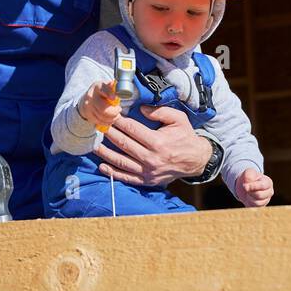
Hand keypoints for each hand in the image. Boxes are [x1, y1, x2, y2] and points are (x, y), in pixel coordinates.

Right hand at [79, 78, 120, 126]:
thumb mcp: (107, 86)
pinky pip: (100, 122)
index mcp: (97, 86)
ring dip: (113, 118)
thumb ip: (112, 86)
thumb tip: (114, 84)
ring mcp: (88, 106)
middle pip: (103, 109)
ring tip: (116, 115)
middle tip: (119, 110)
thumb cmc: (102, 92)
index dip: (109, 94)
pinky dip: (108, 122)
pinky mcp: (88, 115)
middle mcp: (91, 96)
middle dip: (114, 112)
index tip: (114, 98)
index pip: (103, 89)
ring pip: (103, 117)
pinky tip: (111, 119)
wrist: (88, 99)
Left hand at [94, 105, 211, 186]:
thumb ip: (160, 112)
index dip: (119, 121)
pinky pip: (127, 178)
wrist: (195, 161)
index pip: (133, 129)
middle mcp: (151, 158)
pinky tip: (102, 166)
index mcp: (158, 142)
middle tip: (98, 126)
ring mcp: (148, 171)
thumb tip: (141, 109)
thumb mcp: (178, 119)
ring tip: (94, 145)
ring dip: (106, 154)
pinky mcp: (147, 181)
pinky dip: (113, 173)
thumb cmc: (185, 137)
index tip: (110, 114)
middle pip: (124, 144)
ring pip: (121, 162)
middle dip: (109, 134)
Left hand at [235, 169, 273, 207]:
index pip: (263, 186)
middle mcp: (269, 192)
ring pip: (257, 203)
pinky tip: (248, 197)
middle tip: (245, 188)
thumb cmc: (250, 177)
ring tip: (248, 192)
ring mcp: (266, 200)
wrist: (246, 185)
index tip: (244, 185)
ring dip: (249, 197)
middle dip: (250, 192)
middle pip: (260, 195)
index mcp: (268, 182)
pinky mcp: (260, 206)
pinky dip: (249, 202)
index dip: (252, 186)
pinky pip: (254, 207)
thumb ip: (249, 175)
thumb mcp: (249, 172)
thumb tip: (247, 185)